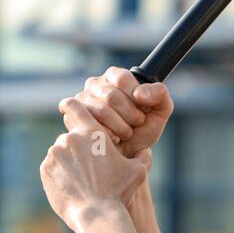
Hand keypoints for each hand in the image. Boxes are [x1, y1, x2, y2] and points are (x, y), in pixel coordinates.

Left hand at [40, 117, 151, 232]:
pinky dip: (59, 174)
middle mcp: (69, 138)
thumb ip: (142, 157)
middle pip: (70, 136)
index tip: (70, 109)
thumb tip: (146, 150)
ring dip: (68, 161)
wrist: (96, 215)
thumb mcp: (138, 172)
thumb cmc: (119, 192)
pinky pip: (51, 167)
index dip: (72, 106)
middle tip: (88, 166)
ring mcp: (54, 154)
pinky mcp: (45, 170)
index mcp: (90, 132)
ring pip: (60, 152)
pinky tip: (72, 187)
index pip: (74, 106)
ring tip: (81, 180)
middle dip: (77, 148)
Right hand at [58, 67, 172, 158]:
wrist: (127, 156)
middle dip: (130, 116)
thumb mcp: (159, 111)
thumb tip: (140, 94)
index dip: (136, 98)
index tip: (143, 109)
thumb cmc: (141, 131)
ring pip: (102, 111)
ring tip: (126, 133)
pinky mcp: (73, 118)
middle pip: (111, 96)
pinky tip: (113, 139)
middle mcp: (95, 84)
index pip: (122, 78)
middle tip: (135, 124)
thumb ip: (160, 94)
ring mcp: (82, 101)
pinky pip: (92, 126)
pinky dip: (109, 136)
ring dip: (121, 128)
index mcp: (115, 76)